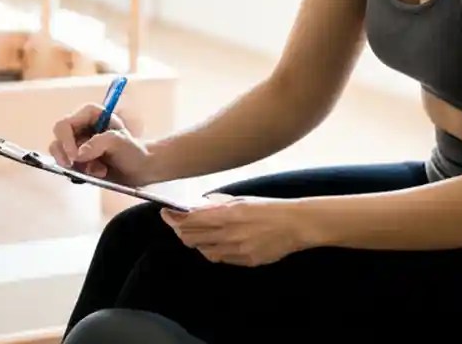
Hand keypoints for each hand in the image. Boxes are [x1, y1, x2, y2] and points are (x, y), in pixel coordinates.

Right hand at [48, 103, 153, 186]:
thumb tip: (79, 155)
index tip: (75, 158)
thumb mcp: (120, 142)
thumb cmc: (133, 150)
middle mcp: (80, 127)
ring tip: (99, 170)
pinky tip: (99, 173)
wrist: (141, 168)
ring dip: (78, 167)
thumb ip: (99, 144)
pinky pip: (68, 168)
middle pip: (57, 141)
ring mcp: (77, 144)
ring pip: (61, 156)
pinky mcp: (78, 160)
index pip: (64, 125)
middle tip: (77, 168)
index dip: (66, 142)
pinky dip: (81, 174)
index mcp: (89, 115)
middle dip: (67, 157)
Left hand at [161, 194, 305, 266]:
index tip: (166, 213)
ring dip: (197, 241)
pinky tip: (217, 242)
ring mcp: (237, 250)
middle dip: (181, 230)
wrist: (296, 224)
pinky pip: (221, 258)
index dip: (173, 218)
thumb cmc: (269, 207)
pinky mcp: (245, 261)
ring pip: (203, 250)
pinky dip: (213, 250)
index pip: (189, 220)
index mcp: (227, 214)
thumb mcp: (242, 199)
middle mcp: (229, 234)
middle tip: (179, 223)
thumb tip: (198, 208)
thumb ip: (218, 205)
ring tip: (200, 233)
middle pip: (190, 238)